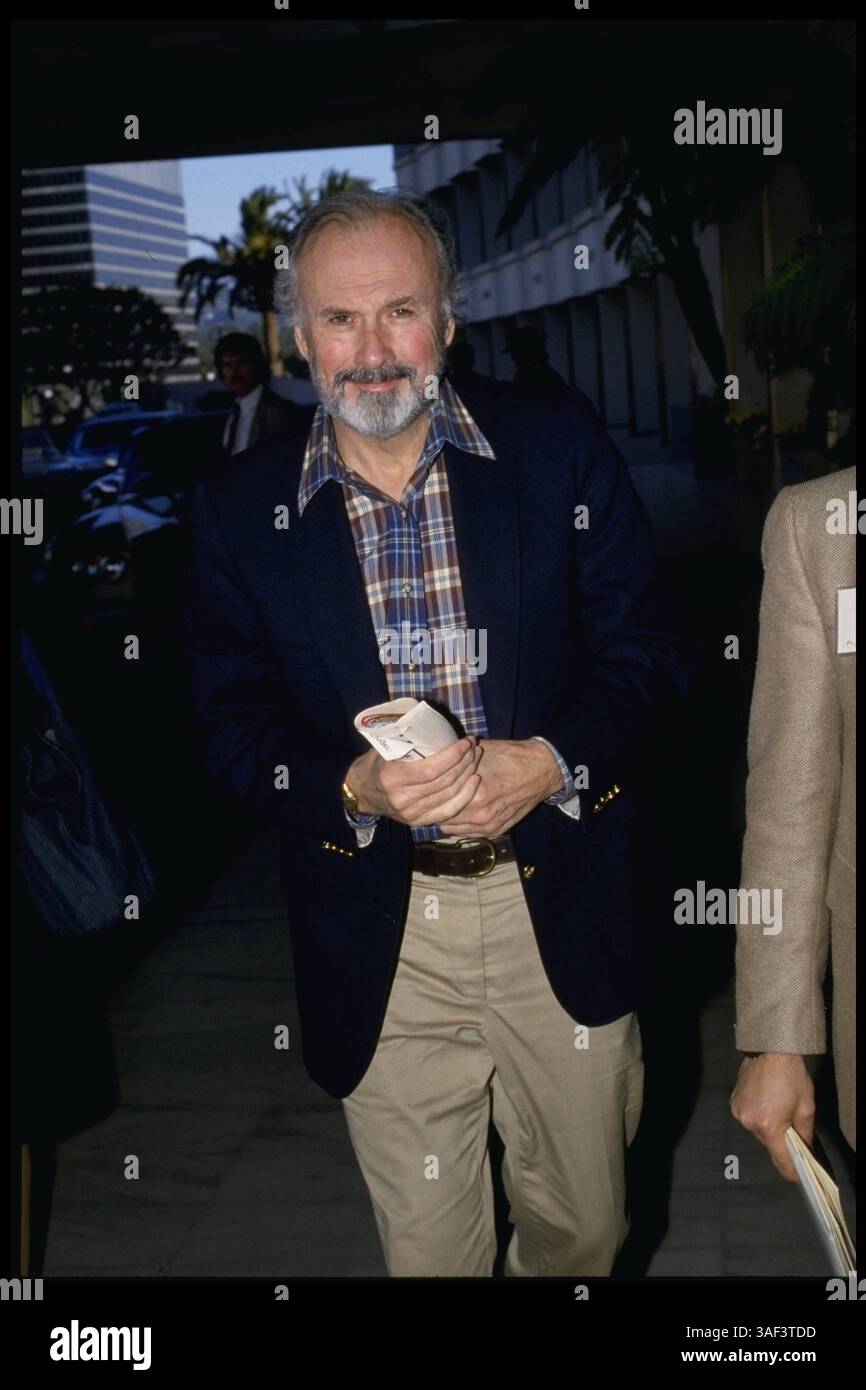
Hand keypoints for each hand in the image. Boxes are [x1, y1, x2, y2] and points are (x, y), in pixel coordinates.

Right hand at [346, 737, 482, 826]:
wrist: (363, 792)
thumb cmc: (377, 762)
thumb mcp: (385, 746)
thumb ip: (406, 738)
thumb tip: (433, 721)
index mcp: (391, 778)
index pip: (430, 769)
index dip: (453, 756)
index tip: (465, 742)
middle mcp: (401, 799)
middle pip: (443, 782)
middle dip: (465, 762)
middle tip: (474, 747)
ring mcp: (410, 814)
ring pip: (449, 795)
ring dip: (467, 775)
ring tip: (476, 758)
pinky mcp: (418, 822)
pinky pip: (448, 811)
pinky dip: (465, 796)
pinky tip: (474, 781)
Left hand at [437, 738, 562, 837]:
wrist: (541, 770)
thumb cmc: (510, 756)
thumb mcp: (480, 752)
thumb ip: (456, 761)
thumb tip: (433, 758)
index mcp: (474, 792)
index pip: (437, 801)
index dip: (427, 793)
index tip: (421, 787)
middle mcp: (481, 813)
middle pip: (441, 816)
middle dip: (433, 807)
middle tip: (426, 798)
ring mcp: (489, 824)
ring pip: (452, 828)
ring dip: (445, 817)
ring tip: (440, 805)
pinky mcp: (497, 830)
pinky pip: (468, 833)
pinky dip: (460, 824)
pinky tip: (457, 812)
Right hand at [729, 1053, 814, 1182]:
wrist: (769, 1049)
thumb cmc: (791, 1075)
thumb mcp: (806, 1107)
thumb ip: (805, 1133)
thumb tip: (804, 1150)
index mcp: (769, 1126)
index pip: (780, 1159)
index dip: (790, 1171)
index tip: (796, 1177)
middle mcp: (750, 1123)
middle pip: (768, 1144)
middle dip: (780, 1140)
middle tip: (790, 1125)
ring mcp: (739, 1112)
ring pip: (757, 1131)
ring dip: (768, 1126)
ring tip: (777, 1107)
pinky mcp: (733, 1103)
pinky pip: (748, 1118)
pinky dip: (758, 1115)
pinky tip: (765, 1101)